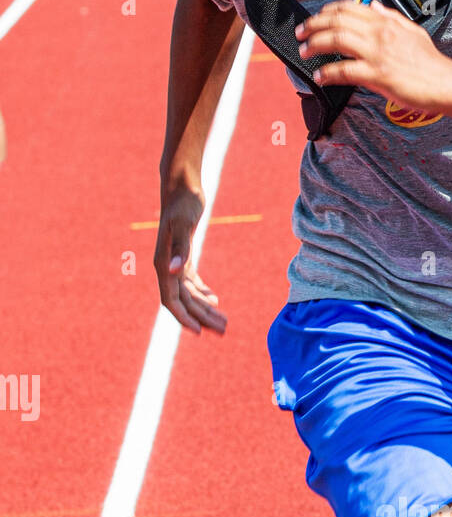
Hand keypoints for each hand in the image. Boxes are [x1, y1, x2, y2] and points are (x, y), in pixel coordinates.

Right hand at [153, 183, 226, 333]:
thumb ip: (181, 249)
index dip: (184, 318)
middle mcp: (166, 267)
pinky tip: (215, 299)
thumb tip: (173, 272)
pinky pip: (191, 282)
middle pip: (184, 302)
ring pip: (189, 294)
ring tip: (224, 321)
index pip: (171, 300)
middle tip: (223, 330)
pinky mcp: (183, 256)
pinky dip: (202, 292)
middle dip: (202, 317)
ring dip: (205, 308)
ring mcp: (174, 263)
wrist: (181, 185)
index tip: (199, 332)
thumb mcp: (184, 225)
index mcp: (163, 265)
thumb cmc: (183, 203)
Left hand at [295, 0, 451, 112]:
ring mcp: (378, 53)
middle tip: (301, 33)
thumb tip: (375, 7)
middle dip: (313, 25)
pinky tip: (319, 76)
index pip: (349, 8)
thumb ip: (392, 17)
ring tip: (304, 51)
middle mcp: (379, 33)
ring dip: (315, 44)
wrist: (446, 83)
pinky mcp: (378, 75)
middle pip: (338, 20)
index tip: (316, 18)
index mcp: (386, 22)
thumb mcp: (412, 31)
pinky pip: (345, 70)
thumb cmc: (431, 63)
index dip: (327, 11)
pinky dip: (328, 72)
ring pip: (337, 40)